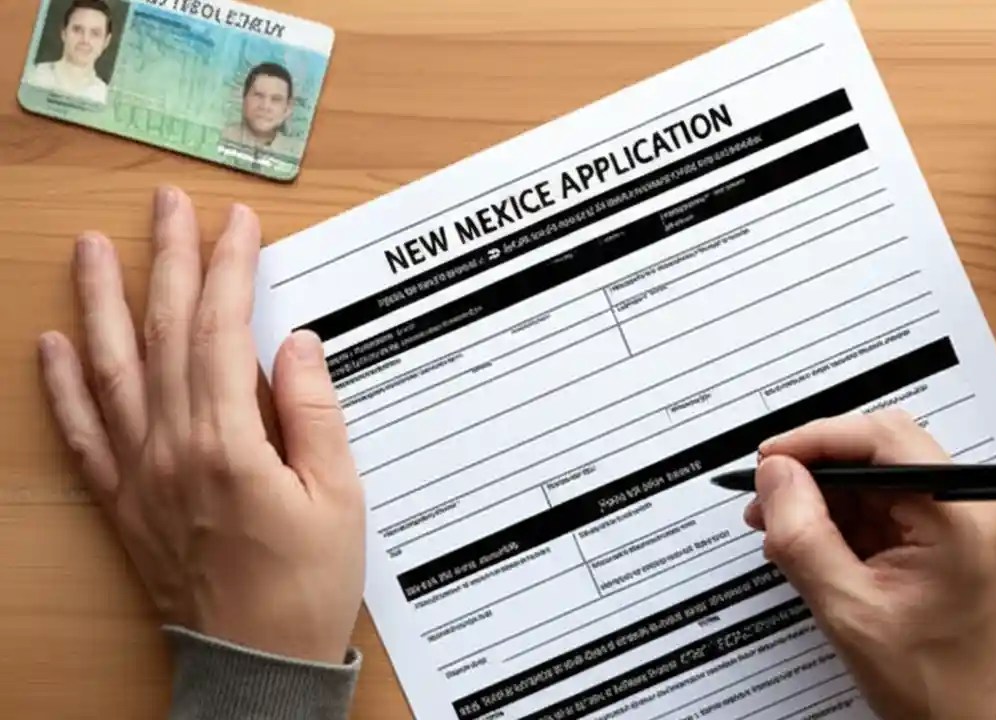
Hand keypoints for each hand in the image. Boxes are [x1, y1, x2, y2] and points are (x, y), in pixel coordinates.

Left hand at [37, 187, 364, 663]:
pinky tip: (54, 345)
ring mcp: (139, 474)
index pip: (223, 331)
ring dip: (101, 303)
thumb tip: (297, 345)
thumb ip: (314, 415)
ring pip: (112, 369)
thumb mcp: (338, 499)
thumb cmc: (306, 587)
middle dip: (168, 260)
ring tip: (92, 248)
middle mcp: (171, 449)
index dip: (230, 269)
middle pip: (164, 334)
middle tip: (169, 205)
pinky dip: (61, 387)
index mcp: (229, 444)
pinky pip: (82, 434)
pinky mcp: (122, 502)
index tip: (240, 223)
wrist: (255, 666)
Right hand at [746, 409, 995, 719]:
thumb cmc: (932, 683)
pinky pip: (886, 503)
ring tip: (780, 528)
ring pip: (878, 474)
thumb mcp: (849, 609)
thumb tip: (774, 473)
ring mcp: (965, 517)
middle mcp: (974, 504)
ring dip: (825, 495)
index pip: (883, 439)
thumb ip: (804, 534)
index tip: (769, 459)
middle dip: (816, 469)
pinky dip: (844, 516)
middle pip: (880, 449)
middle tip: (769, 496)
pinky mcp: (950, 533)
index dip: (816, 439)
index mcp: (963, 516)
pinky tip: (811, 542)